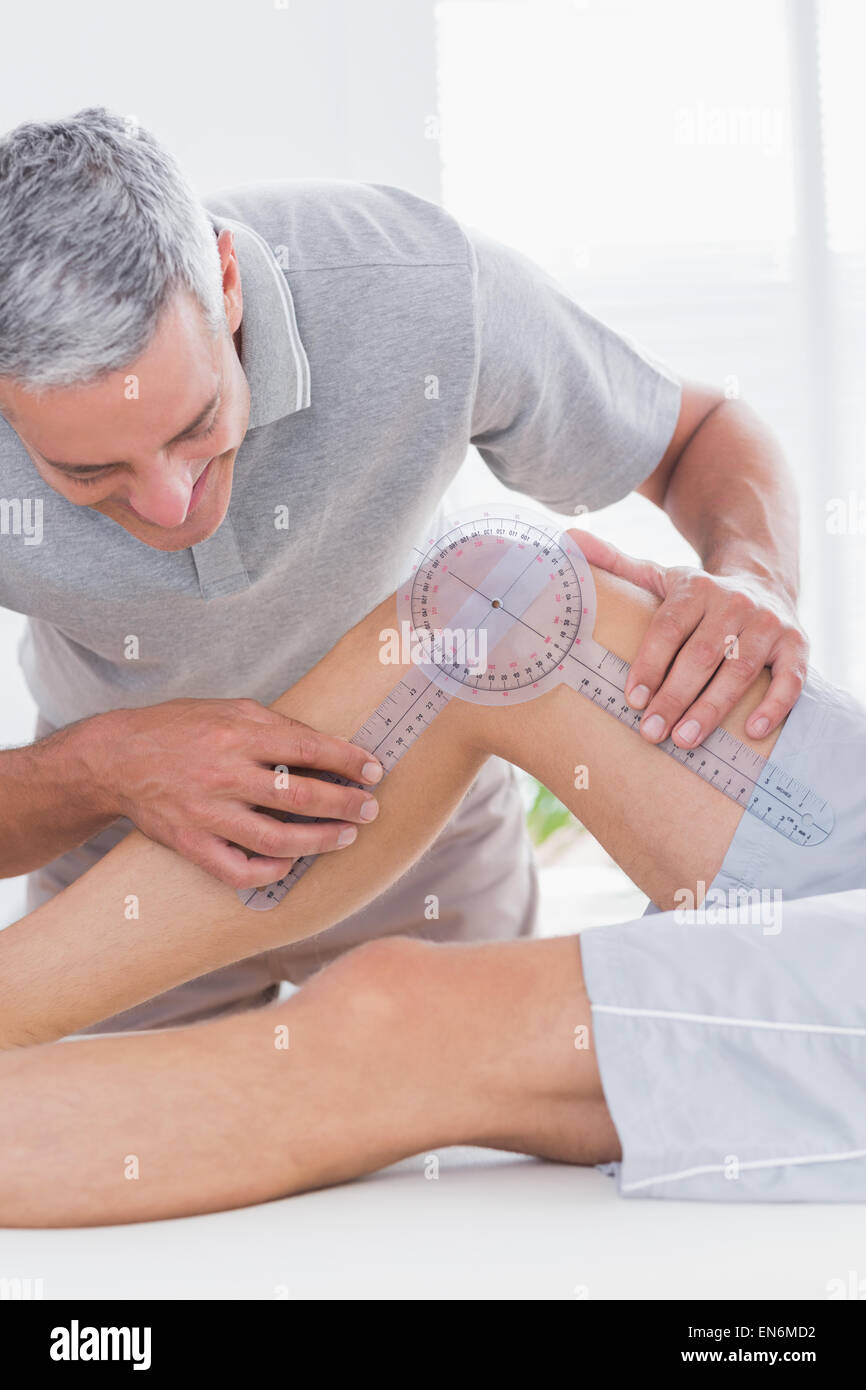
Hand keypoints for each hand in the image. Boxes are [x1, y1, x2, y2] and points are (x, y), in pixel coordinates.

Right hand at [91, 698, 383, 889]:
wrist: (115, 758)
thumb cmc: (178, 728)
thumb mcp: (228, 710)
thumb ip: (276, 727)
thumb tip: (325, 747)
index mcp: (237, 734)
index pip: (307, 748)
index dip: (347, 761)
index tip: (374, 770)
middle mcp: (224, 774)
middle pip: (299, 796)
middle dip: (344, 804)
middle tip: (370, 808)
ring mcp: (207, 813)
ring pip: (276, 838)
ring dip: (320, 841)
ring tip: (346, 837)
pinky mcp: (191, 844)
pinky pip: (238, 870)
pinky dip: (270, 872)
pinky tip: (291, 863)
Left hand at [569, 531, 808, 746]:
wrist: (763, 581)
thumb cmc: (699, 596)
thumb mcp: (659, 576)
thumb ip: (616, 564)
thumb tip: (568, 539)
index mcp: (696, 589)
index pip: (668, 629)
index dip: (650, 665)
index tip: (633, 699)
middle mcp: (734, 603)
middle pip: (702, 655)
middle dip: (675, 696)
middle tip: (652, 733)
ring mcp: (769, 624)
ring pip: (740, 670)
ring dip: (712, 708)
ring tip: (685, 740)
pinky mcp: (797, 645)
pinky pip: (790, 679)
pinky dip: (774, 705)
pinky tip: (752, 731)